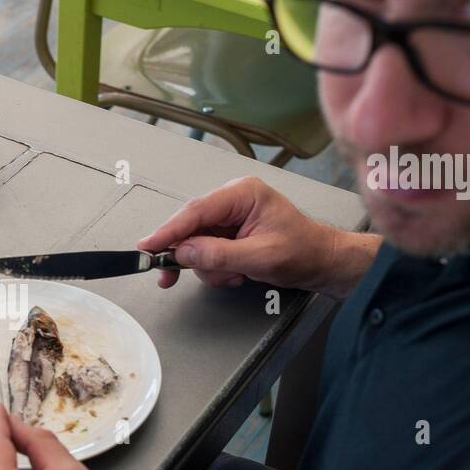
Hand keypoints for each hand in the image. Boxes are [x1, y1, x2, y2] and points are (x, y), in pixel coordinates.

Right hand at [137, 176, 349, 294]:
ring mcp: (230, 217)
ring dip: (209, 266)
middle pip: (190, 226)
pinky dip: (215, 268)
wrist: (321, 262)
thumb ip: (219, 255)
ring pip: (196, 243)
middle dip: (186, 255)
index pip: (196, 211)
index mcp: (243, 194)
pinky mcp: (229, 233)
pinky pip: (206, 251)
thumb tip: (185, 252)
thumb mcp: (260, 256)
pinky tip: (235, 273)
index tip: (148, 246)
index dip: (168, 230)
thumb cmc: (303, 250)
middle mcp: (233, 201)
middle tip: (167, 275)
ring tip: (234, 274)